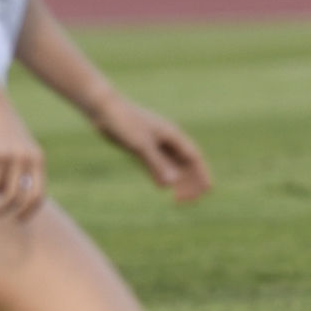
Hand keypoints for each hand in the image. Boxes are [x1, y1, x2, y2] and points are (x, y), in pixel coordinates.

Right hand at [0, 94, 46, 217]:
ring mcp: (5, 156)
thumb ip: (26, 173)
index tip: (19, 220)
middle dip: (5, 211)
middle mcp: (24, 158)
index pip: (38, 195)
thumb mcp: (24, 149)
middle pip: (16, 197)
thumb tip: (18, 202)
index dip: (29, 212)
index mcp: (38, 159)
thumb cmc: (7, 131)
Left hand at [91, 93, 212, 203]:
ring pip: (173, 165)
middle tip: (191, 201)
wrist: (104, 109)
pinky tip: (163, 188)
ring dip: (179, 181)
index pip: (193, 157)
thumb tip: (171, 184)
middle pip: (186, 163)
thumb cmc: (124, 122)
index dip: (202, 174)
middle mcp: (167, 139)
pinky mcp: (142, 147)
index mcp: (172, 135)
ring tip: (179, 200)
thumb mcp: (140, 145)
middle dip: (192, 181)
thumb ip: (156, 164)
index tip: (207, 190)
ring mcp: (155, 143)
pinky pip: (158, 165)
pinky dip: (163, 176)